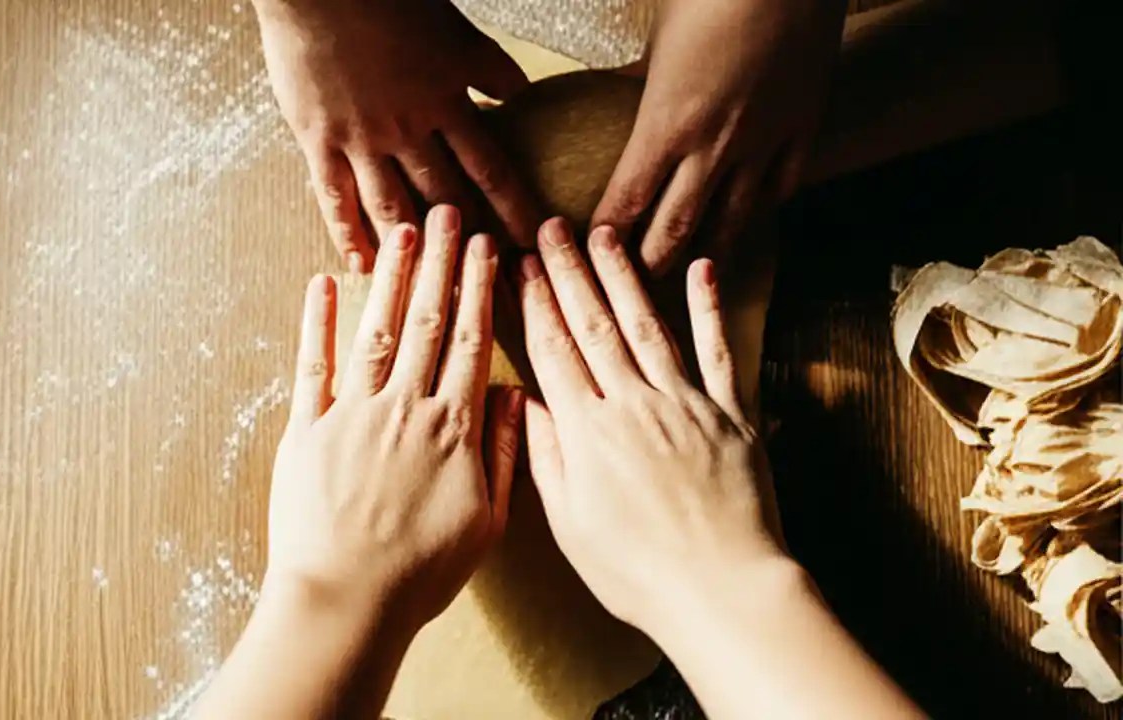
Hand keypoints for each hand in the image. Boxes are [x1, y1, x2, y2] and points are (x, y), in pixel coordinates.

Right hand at [255, 0, 539, 270]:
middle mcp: (407, 130)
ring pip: (393, 207)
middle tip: (489, 282)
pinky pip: (335, 197)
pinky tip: (362, 264)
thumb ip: (485, 66)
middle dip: (470, 242)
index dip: (515, 209)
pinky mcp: (318, 140)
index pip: (492, 169)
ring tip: (433, 287)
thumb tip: (518, 91)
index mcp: (445, 100)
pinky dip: (348, 233)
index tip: (534, 242)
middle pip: (447, 199)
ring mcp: (360, 139)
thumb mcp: (452, 28)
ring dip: (414, 249)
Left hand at [267, 205, 522, 635]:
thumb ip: (501, 453)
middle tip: (445, 215)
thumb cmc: (420, 574)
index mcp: (453, 429)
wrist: (346, 602)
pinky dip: (316, 322)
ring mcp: (351, 415)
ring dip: (390, 279)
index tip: (484, 249)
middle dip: (439, 264)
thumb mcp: (486, 522)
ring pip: (377, 331)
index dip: (478, 290)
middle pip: (428, 322)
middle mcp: (405, 409)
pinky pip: (312, 366)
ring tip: (400, 232)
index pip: (471, 343)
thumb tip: (513, 396)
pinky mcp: (306, 431)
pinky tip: (322, 283)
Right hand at [517, 218, 784, 634]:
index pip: (552, 351)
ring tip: (604, 234)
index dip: (533, 303)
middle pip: (594, 326)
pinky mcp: (730, 415)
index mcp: (588, 433)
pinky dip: (708, 309)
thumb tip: (527, 402)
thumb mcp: (570, 524)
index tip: (519, 264)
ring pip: (647, 326)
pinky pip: (717, 352)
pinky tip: (700, 270)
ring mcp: (685, 404)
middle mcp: (633, 405)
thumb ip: (546, 457)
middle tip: (551, 229)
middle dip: (569, 273)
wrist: (721, 589)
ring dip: (623, 276)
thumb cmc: (637, 572)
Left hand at [593, 0, 843, 272]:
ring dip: (709, 252)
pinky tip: (754, 216)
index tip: (591, 259)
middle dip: (651, 265)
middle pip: (676, 230)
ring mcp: (766, 141)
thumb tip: (626, 103)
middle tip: (634, 288)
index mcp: (666, 123)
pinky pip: (784, 187)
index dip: (607, 237)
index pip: (626, 201)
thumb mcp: (655, 37)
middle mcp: (715, 147)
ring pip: (734, 221)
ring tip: (693, 275)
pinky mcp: (806, 126)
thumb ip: (643, 83)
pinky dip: (764, 208)